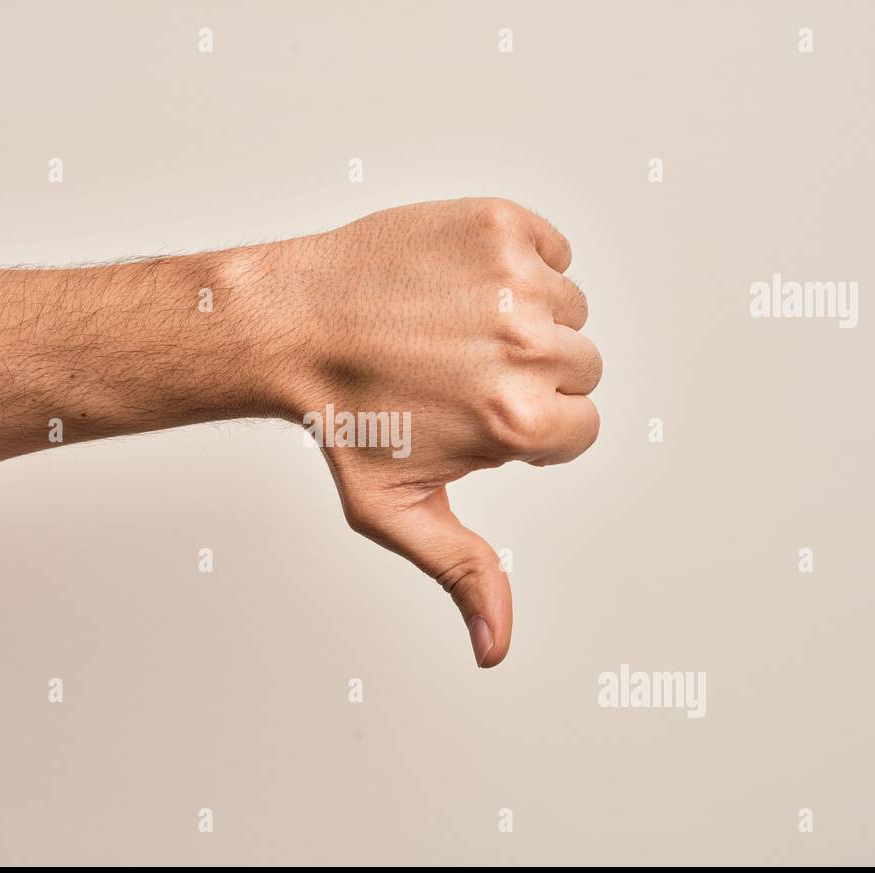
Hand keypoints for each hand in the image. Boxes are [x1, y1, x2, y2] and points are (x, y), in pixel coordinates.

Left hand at [270, 198, 601, 666]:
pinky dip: (521, 262)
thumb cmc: (343, 417)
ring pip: (569, 307)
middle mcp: (527, 345)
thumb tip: (496, 647)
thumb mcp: (399, 510)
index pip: (579, 428)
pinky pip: (552, 248)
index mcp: (521, 420)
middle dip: (529, 374)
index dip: (526, 428)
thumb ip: (464, 572)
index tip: (471, 413)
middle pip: (581, 367)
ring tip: (452, 327)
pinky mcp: (500, 223)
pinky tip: (459, 286)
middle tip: (454, 371)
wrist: (293, 324)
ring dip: (525, 319)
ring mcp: (515, 279)